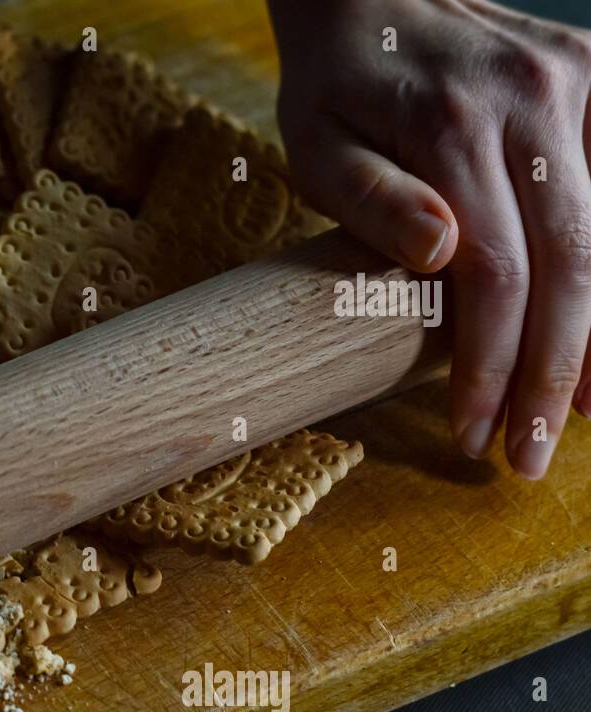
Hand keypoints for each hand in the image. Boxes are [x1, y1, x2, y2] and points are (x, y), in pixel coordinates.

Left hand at [270, 0, 590, 477]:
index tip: (473, 434)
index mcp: (455, 130)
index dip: (490, 366)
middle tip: (531, 457)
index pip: (495, 276)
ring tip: (579, 413)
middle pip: (571, 267)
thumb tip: (440, 253)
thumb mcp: (315, 142)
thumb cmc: (334, 84)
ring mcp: (577, 88)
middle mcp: (535, 106)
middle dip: (553, 375)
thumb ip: (371, 199)